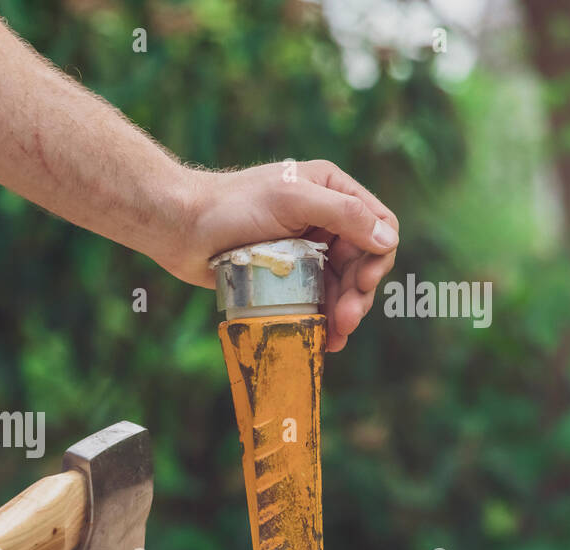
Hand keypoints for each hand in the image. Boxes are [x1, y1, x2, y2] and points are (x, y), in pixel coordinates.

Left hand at [154, 161, 399, 351]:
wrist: (181, 227)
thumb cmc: (232, 206)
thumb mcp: (292, 199)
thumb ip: (343, 215)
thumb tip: (389, 240)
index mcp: (331, 191)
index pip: (378, 225)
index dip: (378, 257)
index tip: (362, 284)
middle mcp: (323, 219)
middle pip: (362, 262)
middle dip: (358, 294)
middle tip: (346, 322)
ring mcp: (304, 250)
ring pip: (341, 286)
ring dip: (344, 312)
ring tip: (334, 337)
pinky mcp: (285, 276)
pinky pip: (316, 300)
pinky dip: (323, 319)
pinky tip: (323, 339)